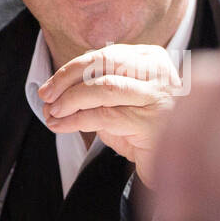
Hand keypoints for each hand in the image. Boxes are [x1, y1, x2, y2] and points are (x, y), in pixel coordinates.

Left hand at [38, 44, 187, 187]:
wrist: (173, 165)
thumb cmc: (143, 132)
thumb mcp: (118, 106)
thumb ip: (92, 95)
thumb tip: (52, 97)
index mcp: (152, 60)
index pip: (106, 54)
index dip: (72, 69)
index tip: (49, 86)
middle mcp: (158, 73)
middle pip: (104, 63)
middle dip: (68, 78)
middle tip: (46, 96)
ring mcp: (158, 97)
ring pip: (104, 87)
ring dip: (70, 100)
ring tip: (53, 113)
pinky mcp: (151, 123)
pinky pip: (105, 115)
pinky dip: (76, 119)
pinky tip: (62, 125)